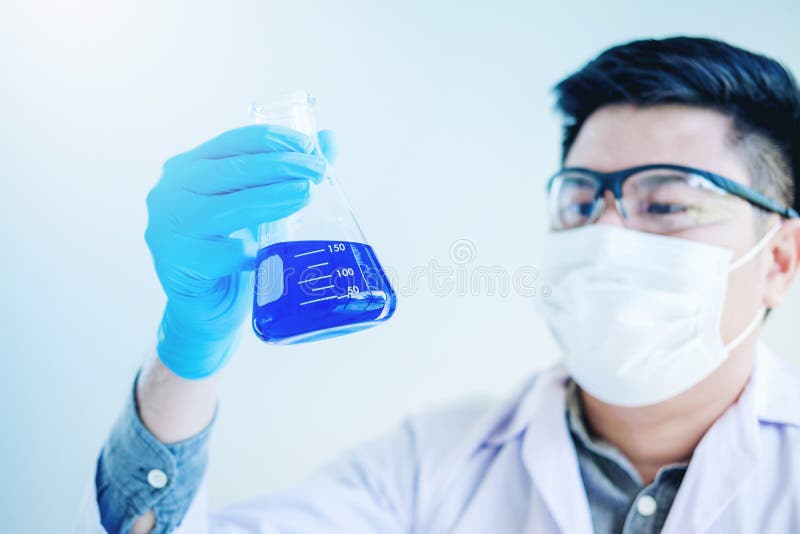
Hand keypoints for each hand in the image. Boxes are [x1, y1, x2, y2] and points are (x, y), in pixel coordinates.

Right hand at [144, 125, 336, 377]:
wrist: (206, 309)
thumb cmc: (232, 250)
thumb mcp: (258, 206)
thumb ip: (287, 173)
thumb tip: (330, 140)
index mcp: (189, 168)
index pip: (234, 142)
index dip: (274, 139)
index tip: (311, 147)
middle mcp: (172, 192)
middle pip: (235, 169)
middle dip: (282, 166)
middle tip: (318, 171)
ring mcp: (170, 227)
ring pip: (229, 207)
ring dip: (273, 198)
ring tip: (307, 194)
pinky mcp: (180, 263)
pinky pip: (223, 254)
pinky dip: (252, 250)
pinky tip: (275, 251)